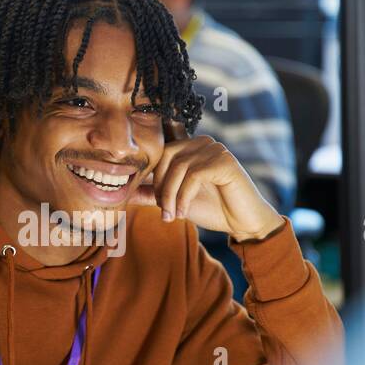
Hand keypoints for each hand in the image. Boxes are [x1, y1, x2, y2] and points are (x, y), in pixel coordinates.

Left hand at [129, 121, 283, 241]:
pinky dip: (184, 197)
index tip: (151, 199)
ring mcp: (215, 149)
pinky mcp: (225, 160)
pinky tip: (184, 213)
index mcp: (189, 147)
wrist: (242, 222)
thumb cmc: (211, 209)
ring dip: (170, 195)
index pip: (160, 151)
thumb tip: (122, 194)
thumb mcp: (174, 201)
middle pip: (166, 156)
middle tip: (163, 210)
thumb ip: (152, 194)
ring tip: (172, 215)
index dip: (150, 174)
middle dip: (159, 185)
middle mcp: (202, 142)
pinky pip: (194, 175)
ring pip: (179, 167)